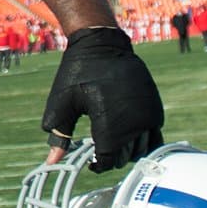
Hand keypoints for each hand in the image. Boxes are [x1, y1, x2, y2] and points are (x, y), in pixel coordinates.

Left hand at [42, 27, 163, 172]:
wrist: (101, 43)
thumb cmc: (78, 73)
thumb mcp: (62, 102)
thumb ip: (59, 135)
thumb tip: (52, 163)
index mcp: (110, 122)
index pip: (108, 159)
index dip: (98, 164)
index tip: (89, 161)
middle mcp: (133, 121)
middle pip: (125, 156)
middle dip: (111, 157)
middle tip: (97, 149)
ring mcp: (148, 114)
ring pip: (141, 148)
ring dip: (126, 149)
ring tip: (110, 141)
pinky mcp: (154, 106)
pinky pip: (153, 135)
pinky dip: (140, 139)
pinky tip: (124, 133)